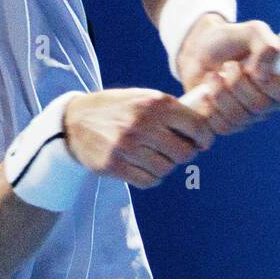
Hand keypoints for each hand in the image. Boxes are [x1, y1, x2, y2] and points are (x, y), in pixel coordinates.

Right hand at [62, 88, 215, 188]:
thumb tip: (203, 128)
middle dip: (185, 154)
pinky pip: (148, 181)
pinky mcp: (114, 165)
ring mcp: (127, 146)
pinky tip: (144, 166)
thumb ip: (170, 110)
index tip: (203, 142)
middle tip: (177, 151)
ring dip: (166, 166)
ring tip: (156, 157)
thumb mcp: (143, 97)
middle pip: (184, 152)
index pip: (196, 126)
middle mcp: (142, 124)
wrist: (74, 120)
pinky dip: (151, 177)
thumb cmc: (116, 108)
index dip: (204, 138)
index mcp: (154, 103)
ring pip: (166, 169)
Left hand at [175, 15, 279, 134]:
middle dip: (238, 83)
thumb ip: (266, 44)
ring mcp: (249, 117)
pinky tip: (206, 92)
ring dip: (221, 93)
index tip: (252, 67)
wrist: (200, 50)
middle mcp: (269, 103)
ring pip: (239, 118)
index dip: (268, 82)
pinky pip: (222, 127)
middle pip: (259, 106)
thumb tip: (264, 73)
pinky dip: (210, 107)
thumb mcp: (252, 31)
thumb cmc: (231, 40)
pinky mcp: (228, 125)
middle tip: (229, 65)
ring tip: (214, 76)